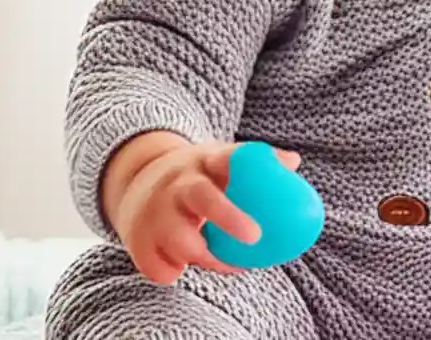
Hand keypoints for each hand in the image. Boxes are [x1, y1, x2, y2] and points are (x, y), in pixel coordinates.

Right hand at [110, 136, 301, 283]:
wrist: (137, 181)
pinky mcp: (137, 241)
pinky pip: (159, 268)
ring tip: (217, 258)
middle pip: (202, 198)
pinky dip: (174, 271)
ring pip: (181, 242)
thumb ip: (257, 164)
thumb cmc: (197, 177)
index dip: (248, 168)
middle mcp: (177, 185)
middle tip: (255, 237)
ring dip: (207, 257)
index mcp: (204, 163)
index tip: (277, 176)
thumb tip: (293, 163)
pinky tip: (181, 263)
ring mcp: (155, 213)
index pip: (228, 158)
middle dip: (228, 217)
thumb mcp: (221, 162)